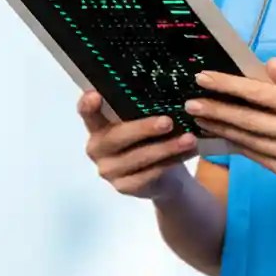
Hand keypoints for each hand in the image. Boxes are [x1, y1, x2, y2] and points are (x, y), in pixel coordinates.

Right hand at [78, 91, 198, 199]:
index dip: (87, 105)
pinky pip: (149, 174)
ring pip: (138, 157)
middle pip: (116, 137)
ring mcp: (108, 170)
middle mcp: (96, 148)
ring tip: (189, 139)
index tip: (95, 95)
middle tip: (167, 122)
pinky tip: (187, 152)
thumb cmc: (149, 139)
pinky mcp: (124, 187)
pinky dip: (171, 162)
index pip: (86, 113)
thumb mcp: (142, 121)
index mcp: (97, 126)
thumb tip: (162, 88)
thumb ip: (140, 108)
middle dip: (143, 128)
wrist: (162, 177)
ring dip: (166, 147)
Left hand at [186, 58, 275, 186]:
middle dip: (217, 110)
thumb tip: (268, 64)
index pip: (261, 94)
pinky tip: (220, 134)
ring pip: (249, 141)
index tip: (204, 78)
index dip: (229, 86)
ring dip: (221, 128)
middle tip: (190, 102)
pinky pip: (257, 157)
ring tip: (199, 117)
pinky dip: (236, 145)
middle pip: (249, 120)